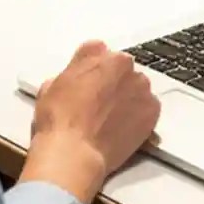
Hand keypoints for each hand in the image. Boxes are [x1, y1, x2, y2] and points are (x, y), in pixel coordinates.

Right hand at [18, 41, 161, 203]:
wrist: (74, 151)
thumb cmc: (59, 120)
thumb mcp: (51, 86)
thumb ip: (72, 72)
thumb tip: (77, 76)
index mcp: (97, 53)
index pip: (98, 52)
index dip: (92, 70)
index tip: (90, 82)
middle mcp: (123, 64)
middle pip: (121, 69)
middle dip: (113, 83)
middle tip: (100, 104)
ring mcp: (140, 87)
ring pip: (137, 87)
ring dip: (128, 98)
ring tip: (112, 120)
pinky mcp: (152, 109)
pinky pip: (149, 107)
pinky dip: (140, 116)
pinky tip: (124, 128)